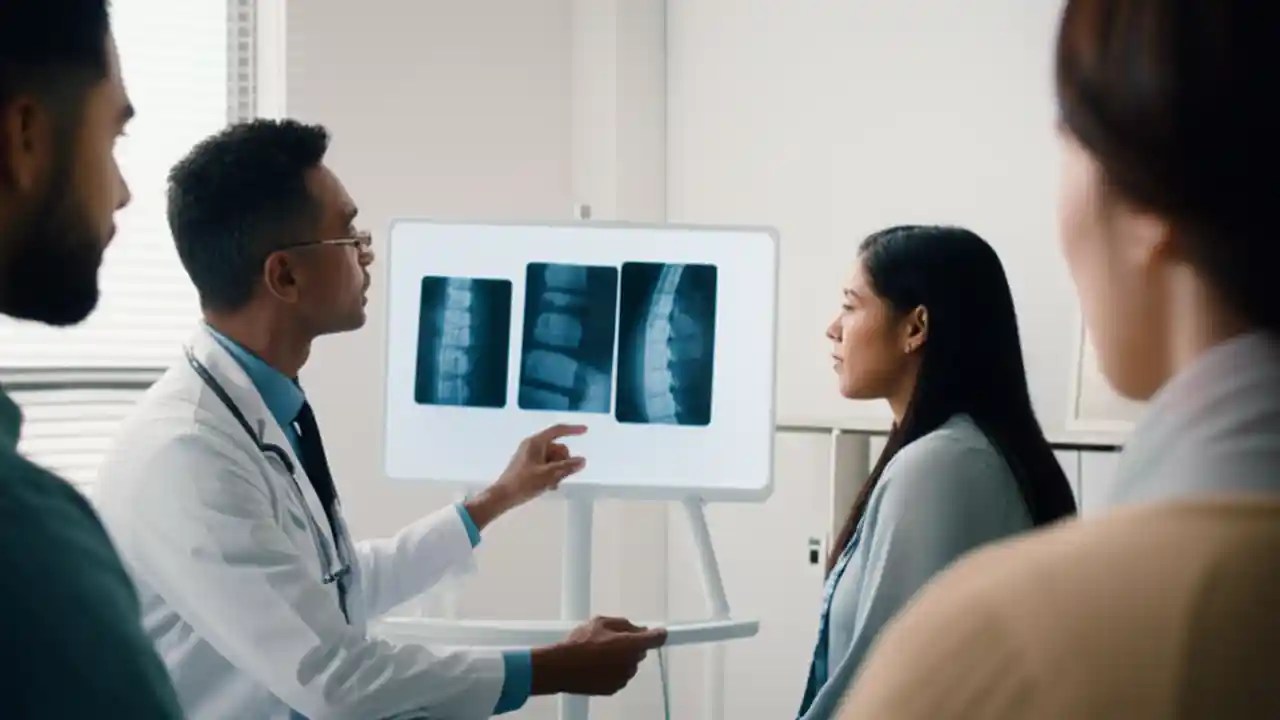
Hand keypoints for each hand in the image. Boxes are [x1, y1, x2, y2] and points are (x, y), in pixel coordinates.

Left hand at [463, 424, 587, 528]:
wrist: (503, 496)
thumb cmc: (524, 482)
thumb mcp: (548, 475)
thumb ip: (567, 467)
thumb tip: (582, 461)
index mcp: (536, 442)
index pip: (557, 430)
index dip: (572, 430)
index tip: (585, 430)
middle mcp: (533, 445)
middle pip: (557, 448)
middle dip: (564, 461)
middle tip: (561, 477)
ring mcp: (530, 455)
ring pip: (553, 458)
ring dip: (558, 470)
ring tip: (553, 484)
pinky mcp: (528, 465)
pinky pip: (546, 465)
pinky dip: (551, 473)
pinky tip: (550, 486)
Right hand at [530, 616, 667, 695]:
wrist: (562, 667)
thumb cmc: (580, 643)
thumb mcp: (601, 622)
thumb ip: (624, 623)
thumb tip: (639, 628)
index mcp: (631, 643)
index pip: (656, 639)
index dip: (659, 634)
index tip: (660, 632)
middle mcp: (631, 662)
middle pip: (640, 651)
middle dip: (631, 645)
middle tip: (611, 640)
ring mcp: (624, 677)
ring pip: (629, 664)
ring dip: (621, 659)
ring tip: (599, 654)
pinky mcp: (615, 688)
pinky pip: (620, 676)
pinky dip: (613, 671)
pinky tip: (597, 665)